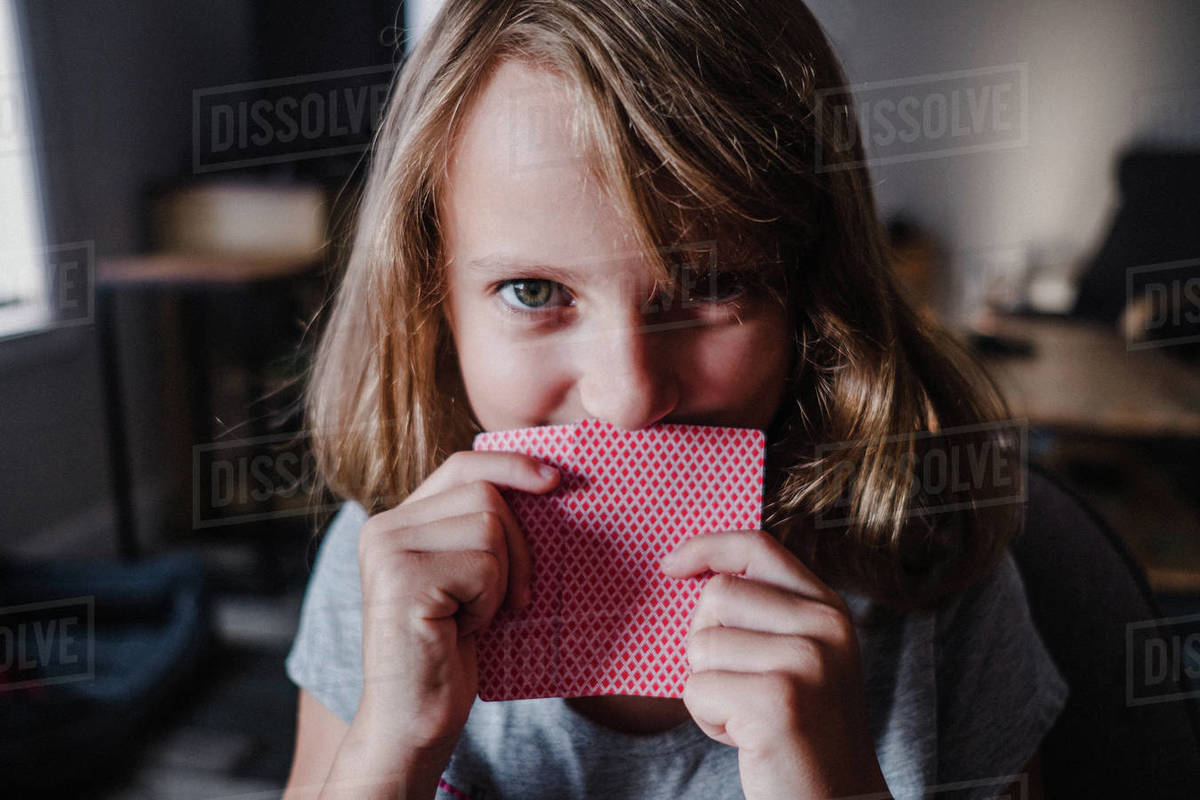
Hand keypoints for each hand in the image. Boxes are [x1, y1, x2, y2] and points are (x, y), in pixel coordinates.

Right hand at [354, 451, 557, 767]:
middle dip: (518, 546)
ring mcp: (388, 551)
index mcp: (395, 523)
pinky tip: (462, 630)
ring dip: (502, 579)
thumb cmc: (449, 652)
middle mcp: (382, 528)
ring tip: (472, 616)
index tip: (553, 480)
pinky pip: (484, 566)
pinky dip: (490, 603)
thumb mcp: (466, 578)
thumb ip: (479, 529)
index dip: (510, 465)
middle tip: (509, 599)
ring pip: (490, 527)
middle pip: (486, 494)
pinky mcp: (403, 580)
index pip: (461, 466)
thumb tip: (543, 479)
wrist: (412, 721)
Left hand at [660, 530, 890, 799]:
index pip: (758, 546)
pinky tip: (746, 737)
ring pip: (703, 645)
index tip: (671, 566)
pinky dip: (707, 719)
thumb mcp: (797, 656)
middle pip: (718, 594)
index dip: (707, 547)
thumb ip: (762, 611)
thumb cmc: (799, 730)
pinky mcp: (778, 702)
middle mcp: (826, 627)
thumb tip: (689, 571)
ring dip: (708, 688)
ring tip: (748, 716)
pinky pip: (698, 689)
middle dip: (707, 643)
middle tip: (741, 687)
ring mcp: (807, 662)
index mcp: (828, 608)